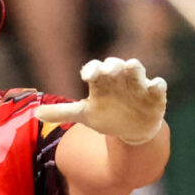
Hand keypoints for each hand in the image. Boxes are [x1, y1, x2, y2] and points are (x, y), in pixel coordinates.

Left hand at [33, 57, 167, 145]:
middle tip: (110, 69)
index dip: (91, 70)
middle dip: (113, 66)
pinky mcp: (154, 93)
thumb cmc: (107, 116)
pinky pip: (157, 85)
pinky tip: (156, 85)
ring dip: (134, 68)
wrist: (132, 129)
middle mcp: (119, 78)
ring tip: (132, 67)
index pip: (95, 69)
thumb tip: (36, 113)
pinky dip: (157, 85)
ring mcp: (137, 84)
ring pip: (137, 70)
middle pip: (115, 66)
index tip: (87, 76)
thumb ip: (62, 112)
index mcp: (101, 81)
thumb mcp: (84, 115)